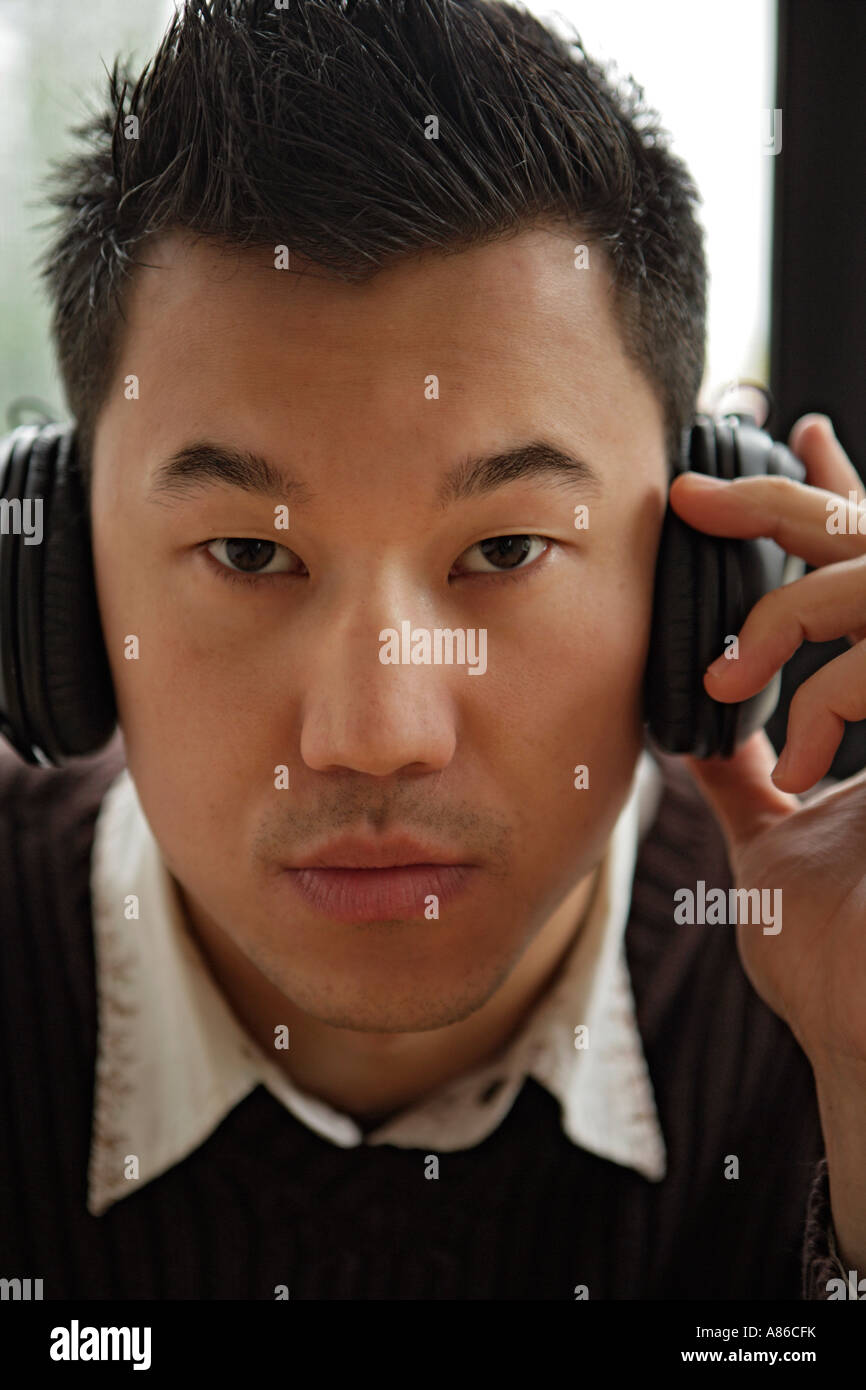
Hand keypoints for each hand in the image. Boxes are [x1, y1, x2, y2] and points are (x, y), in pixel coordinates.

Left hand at [666, 414, 865, 1271]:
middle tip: (701, 491)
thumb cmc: (831, 949)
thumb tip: (693, 731)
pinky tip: (807, 764)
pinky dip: (828, 698)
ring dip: (794, 622)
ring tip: (733, 681)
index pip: (862, 574)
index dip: (833, 502)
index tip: (792, 437)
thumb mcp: (774, 839)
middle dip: (793, 508)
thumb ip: (742, 775)